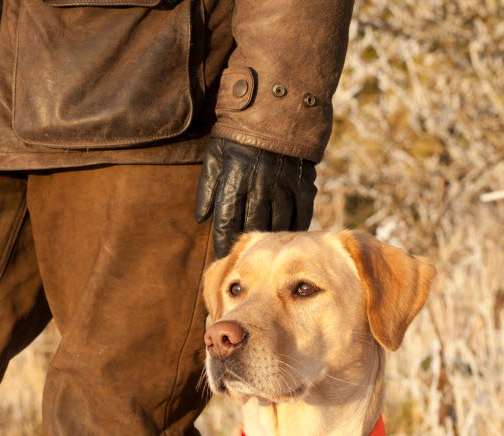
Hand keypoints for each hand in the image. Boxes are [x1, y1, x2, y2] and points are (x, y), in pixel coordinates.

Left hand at [195, 138, 317, 258]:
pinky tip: (289, 237)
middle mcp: (259, 185)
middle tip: (245, 261)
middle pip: (253, 226)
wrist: (276, 107)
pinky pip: (300, 213)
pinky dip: (294, 227)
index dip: (224, 240)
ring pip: (277, 223)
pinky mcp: (302, 182)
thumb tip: (201, 219)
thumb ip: (207, 188)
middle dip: (247, 245)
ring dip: (271, 240)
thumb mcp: (215, 156)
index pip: (227, 220)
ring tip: (268, 253)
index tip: (223, 255)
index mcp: (234, 179)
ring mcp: (283, 185)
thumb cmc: (238, 135)